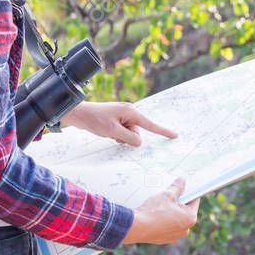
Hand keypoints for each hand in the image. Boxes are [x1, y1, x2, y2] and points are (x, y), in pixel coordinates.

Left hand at [62, 101, 178, 146]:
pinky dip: (116, 135)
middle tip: (112, 132)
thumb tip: (139, 142)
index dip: (163, 131)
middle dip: (127, 137)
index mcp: (131, 112)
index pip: (150, 125)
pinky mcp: (117, 121)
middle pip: (137, 133)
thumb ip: (129, 138)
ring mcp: (122, 117)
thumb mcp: (113, 131)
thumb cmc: (95, 120)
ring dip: (120, 137)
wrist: (79, 114)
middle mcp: (129, 113)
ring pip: (129, 135)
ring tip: (107, 131)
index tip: (175, 136)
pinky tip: (106, 131)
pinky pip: (122, 133)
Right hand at [122, 177, 199, 244]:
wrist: (137, 227)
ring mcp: (174, 236)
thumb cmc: (154, 211)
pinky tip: (154, 215)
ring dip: (170, 212)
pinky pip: (166, 227)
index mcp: (190, 218)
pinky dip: (163, 221)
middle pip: (184, 211)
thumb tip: (182, 181)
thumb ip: (177, 188)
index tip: (183, 187)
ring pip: (175, 220)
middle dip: (177, 203)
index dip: (188, 192)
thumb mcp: (167, 195)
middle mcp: (185, 230)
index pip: (194, 201)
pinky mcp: (164, 240)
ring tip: (159, 205)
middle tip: (169, 194)